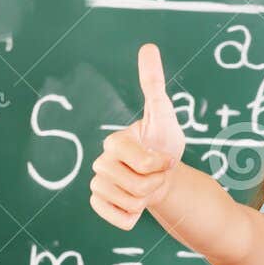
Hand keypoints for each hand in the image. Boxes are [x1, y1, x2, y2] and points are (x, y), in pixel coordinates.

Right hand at [90, 43, 186, 229]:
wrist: (163, 177)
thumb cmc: (164, 146)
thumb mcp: (164, 115)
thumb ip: (153, 83)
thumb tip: (147, 46)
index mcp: (114, 141)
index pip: (139, 161)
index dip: (159, 164)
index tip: (166, 160)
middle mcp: (100, 162)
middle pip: (136, 185)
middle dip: (156, 183)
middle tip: (156, 175)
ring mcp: (97, 185)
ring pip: (130, 203)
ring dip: (148, 200)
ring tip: (147, 188)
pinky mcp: (98, 205)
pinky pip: (119, 218)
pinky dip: (133, 217)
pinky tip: (135, 205)